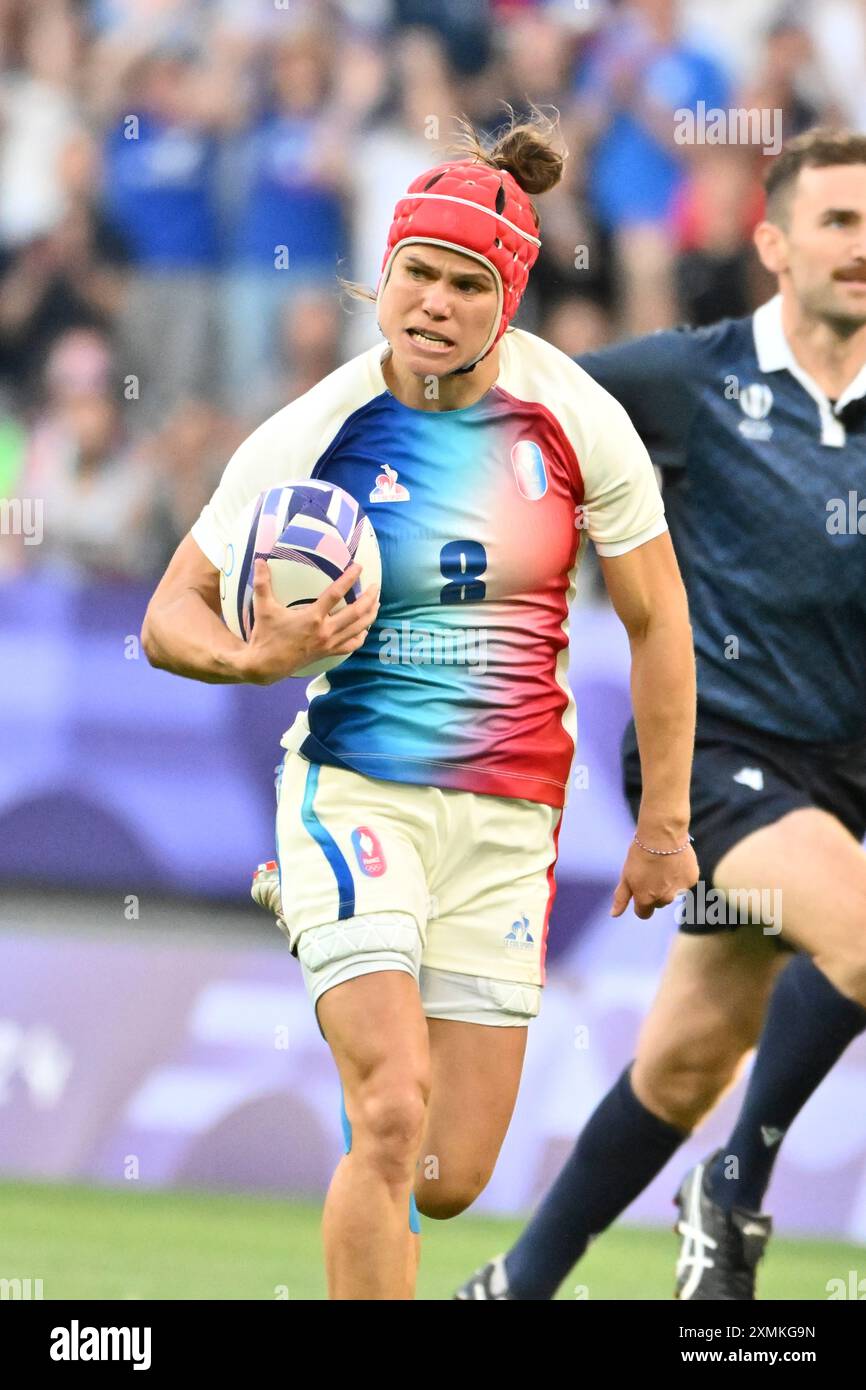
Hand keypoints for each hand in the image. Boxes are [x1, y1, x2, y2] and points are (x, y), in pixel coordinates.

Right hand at [237, 559, 379, 684]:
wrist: (266, 666)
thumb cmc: (265, 636)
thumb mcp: (263, 608)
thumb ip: (262, 584)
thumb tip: (258, 560)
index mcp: (312, 617)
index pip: (336, 593)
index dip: (349, 579)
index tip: (359, 567)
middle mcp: (325, 630)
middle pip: (356, 612)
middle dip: (369, 598)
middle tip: (376, 586)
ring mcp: (329, 643)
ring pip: (358, 629)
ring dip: (370, 615)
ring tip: (377, 603)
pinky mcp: (328, 653)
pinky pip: (351, 645)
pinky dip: (361, 637)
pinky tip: (365, 630)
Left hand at [610, 839, 698, 920]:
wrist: (662, 835)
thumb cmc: (640, 853)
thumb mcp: (626, 875)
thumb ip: (621, 898)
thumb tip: (614, 915)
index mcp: (646, 899)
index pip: (643, 913)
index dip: (640, 902)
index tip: (640, 889)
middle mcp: (664, 899)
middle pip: (659, 903)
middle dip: (655, 892)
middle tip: (652, 872)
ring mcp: (680, 891)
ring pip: (674, 893)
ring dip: (670, 885)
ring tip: (664, 864)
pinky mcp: (692, 880)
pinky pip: (685, 882)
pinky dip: (681, 875)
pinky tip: (675, 860)